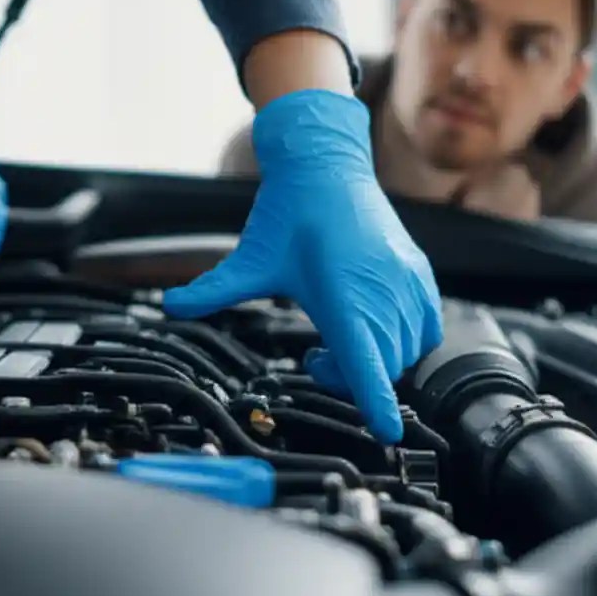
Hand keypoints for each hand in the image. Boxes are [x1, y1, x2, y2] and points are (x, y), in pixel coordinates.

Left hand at [163, 90, 443, 442]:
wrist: (328, 165)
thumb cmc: (291, 212)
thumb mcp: (249, 259)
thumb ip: (212, 290)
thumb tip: (170, 305)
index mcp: (341, 292)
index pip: (365, 358)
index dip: (376, 398)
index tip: (387, 430)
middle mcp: (381, 288)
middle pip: (382, 365)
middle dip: (351, 377)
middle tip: (316, 360)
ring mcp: (405, 281)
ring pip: (405, 351)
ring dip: (377, 360)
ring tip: (341, 339)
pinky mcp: (419, 274)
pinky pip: (426, 329)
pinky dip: (405, 343)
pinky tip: (374, 328)